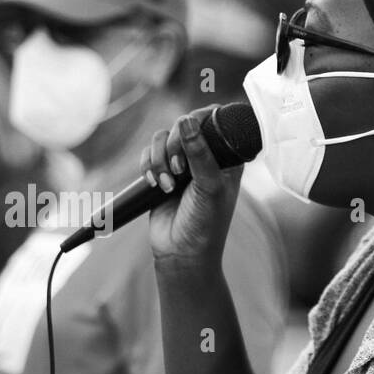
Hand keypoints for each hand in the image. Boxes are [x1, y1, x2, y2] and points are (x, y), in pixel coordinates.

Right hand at [140, 106, 243, 268]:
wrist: (181, 253)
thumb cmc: (205, 223)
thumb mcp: (209, 187)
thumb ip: (200, 153)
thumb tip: (186, 121)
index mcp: (226, 156)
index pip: (212, 120)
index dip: (198, 122)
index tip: (190, 140)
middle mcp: (204, 155)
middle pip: (181, 125)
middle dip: (173, 146)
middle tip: (179, 171)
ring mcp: (181, 164)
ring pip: (160, 138)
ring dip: (158, 159)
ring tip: (167, 185)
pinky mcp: (160, 173)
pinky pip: (147, 154)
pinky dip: (147, 166)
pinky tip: (155, 185)